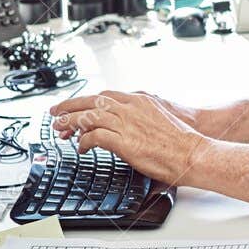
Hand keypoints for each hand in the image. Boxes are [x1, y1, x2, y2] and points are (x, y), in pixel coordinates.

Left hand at [48, 90, 213, 186]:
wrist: (192, 152)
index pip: (104, 96)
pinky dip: (84, 141)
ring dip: (70, 122)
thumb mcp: (159, 118)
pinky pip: (94, 137)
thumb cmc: (181, 141)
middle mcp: (130, 108)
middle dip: (69, 106)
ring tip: (59, 130)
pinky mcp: (124, 141)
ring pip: (88, 117)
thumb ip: (140, 117)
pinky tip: (81, 147)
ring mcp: (126, 124)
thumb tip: (129, 126)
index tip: (75, 107)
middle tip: (55, 112)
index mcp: (139, 101)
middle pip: (91, 101)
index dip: (86, 101)